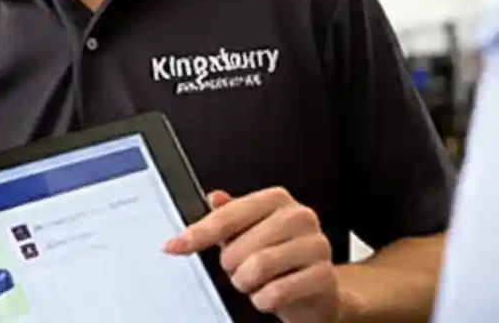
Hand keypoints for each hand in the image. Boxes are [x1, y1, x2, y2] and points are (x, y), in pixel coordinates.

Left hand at [165, 188, 340, 322]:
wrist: (319, 291)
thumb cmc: (281, 260)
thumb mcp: (250, 234)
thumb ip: (229, 216)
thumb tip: (212, 199)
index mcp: (277, 200)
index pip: (228, 214)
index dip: (199, 233)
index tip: (175, 246)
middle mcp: (300, 216)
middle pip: (240, 245)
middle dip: (231, 267)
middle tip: (239, 271)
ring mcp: (316, 245)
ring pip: (258, 267)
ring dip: (246, 284)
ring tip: (254, 283)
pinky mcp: (324, 276)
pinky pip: (277, 292)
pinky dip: (264, 300)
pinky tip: (270, 295)